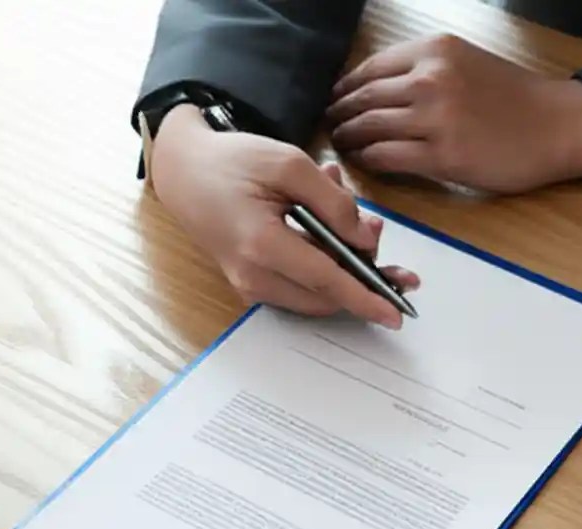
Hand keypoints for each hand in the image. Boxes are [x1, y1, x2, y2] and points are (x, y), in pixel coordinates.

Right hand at [149, 105, 418, 329]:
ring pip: (316, 294)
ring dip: (341, 262)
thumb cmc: (234, 162)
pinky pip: (299, 286)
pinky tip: (322, 224)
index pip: (328, 281)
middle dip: (362, 271)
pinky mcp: (250, 284)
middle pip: (327, 294)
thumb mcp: (290, 164)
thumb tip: (367, 240)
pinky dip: (321, 262)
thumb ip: (334, 203)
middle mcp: (254, 276)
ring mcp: (249, 285)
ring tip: (343, 213)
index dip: (367, 297)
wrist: (184, 172)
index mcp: (262, 246)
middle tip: (378, 231)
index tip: (396, 314)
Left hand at [326, 34, 581, 193]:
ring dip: (348, 137)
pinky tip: (365, 161)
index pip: (370, 68)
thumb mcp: (465, 61)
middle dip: (340, 114)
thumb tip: (377, 86)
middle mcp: (430, 78)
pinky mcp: (441, 155)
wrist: (557, 125)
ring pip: (369, 127)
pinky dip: (369, 159)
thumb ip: (424, 68)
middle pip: (363, 97)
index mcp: (434, 50)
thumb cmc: (514, 97)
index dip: (345, 87)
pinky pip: (386, 156)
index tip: (336, 99)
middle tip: (330, 125)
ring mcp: (434, 118)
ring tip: (342, 143)